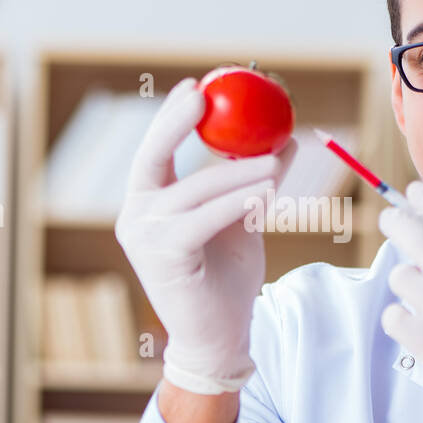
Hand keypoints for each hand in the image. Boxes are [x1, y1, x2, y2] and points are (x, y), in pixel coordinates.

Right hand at [116, 78, 297, 394]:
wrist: (220, 335)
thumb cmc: (226, 279)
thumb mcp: (242, 220)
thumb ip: (253, 181)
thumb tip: (286, 140)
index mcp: (148, 204)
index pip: (154, 151)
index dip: (171, 116)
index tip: (197, 87)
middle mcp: (136, 217)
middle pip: (152, 157)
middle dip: (176, 122)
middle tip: (207, 96)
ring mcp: (143, 237)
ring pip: (194, 189)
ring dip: (238, 172)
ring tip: (273, 163)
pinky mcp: (163, 256)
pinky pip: (204, 218)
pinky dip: (236, 202)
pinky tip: (264, 193)